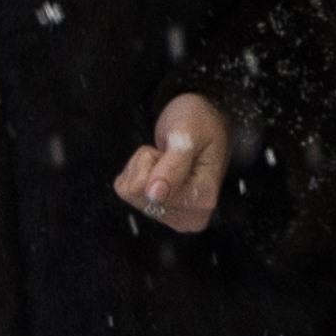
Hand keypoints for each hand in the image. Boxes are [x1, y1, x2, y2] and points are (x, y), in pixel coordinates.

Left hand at [113, 93, 232, 233]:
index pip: (149, 191)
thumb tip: (155, 195)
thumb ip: (173, 166)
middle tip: (170, 154)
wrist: (207, 120)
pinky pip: (128, 193)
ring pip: (131, 194)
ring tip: (167, 158)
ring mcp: (174, 216)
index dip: (153, 164)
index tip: (174, 152)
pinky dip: (138, 173)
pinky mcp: (160, 211)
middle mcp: (190, 215)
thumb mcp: (188, 133)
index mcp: (201, 199)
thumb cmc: (202, 123)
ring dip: (143, 168)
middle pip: (139, 196)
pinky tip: (159, 166)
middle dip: (147, 167)